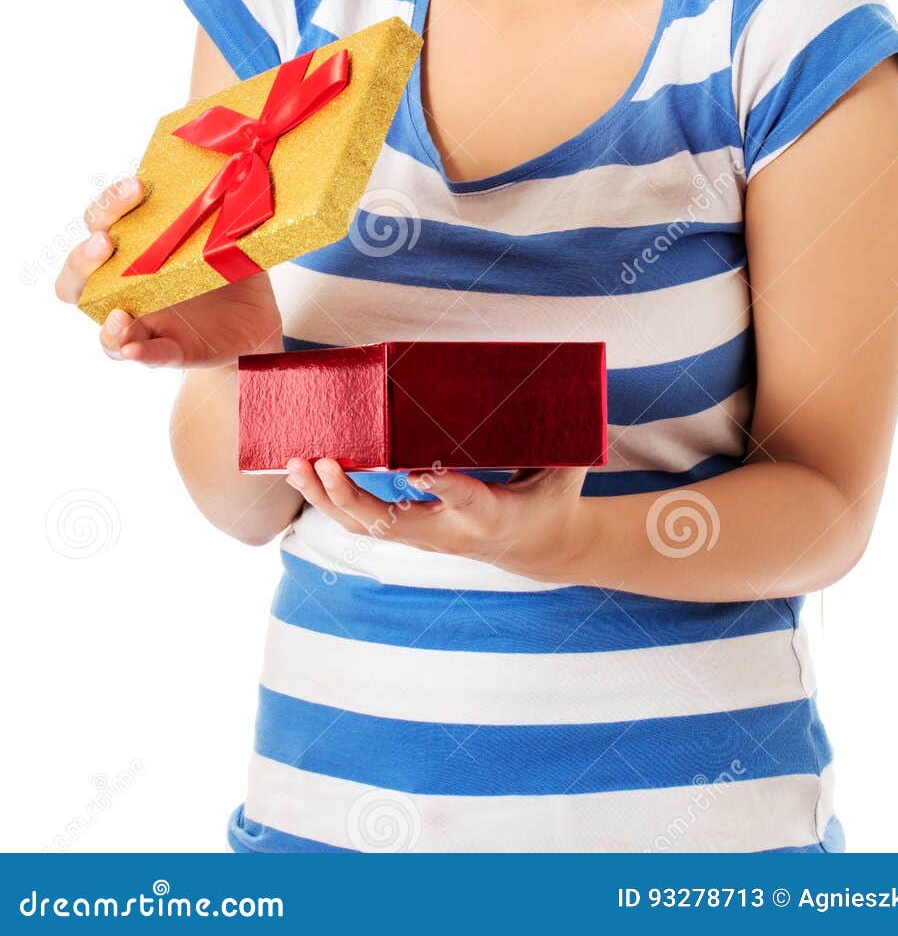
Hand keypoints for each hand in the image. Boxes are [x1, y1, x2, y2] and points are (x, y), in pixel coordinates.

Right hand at [55, 175, 284, 367]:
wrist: (256, 326)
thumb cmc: (234, 276)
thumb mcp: (236, 241)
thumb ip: (233, 216)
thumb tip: (248, 183)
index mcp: (138, 248)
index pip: (103, 222)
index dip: (109, 204)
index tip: (136, 187)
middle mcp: (127, 284)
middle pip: (80, 270)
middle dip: (84, 254)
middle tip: (105, 240)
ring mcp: (142, 319)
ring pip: (98, 316)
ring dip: (101, 314)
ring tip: (117, 309)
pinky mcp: (166, 351)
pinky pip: (142, 354)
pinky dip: (134, 352)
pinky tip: (132, 348)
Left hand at [284, 459, 595, 583]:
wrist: (541, 549)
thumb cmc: (551, 501)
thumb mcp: (563, 471)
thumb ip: (557, 439)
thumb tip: (560, 386)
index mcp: (490, 515)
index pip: (463, 499)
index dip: (440, 485)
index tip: (417, 470)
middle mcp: (448, 532)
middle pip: (389, 522)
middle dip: (349, 496)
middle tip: (320, 462)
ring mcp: (425, 537)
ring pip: (365, 526)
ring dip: (326, 498)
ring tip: (296, 465)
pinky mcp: (411, 532)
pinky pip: (363, 522)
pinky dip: (331, 500)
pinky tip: (307, 475)